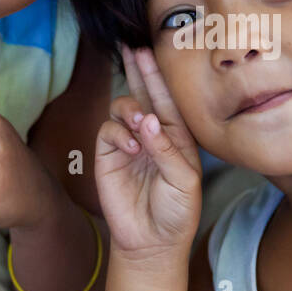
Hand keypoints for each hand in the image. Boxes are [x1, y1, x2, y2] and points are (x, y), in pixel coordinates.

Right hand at [95, 44, 201, 262]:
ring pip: (123, 107)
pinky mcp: (109, 155)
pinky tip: (131, 147)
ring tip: (140, 122)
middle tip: (132, 49)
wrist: (152, 241)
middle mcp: (152, 133)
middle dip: (138, 71)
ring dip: (131, 108)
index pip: (168, 99)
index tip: (149, 51)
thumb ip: (167, 150)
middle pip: (144, 93)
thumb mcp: (184, 181)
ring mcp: (129, 142)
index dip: (158, 75)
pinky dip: (118, 132)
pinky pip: (108, 129)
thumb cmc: (177, 211)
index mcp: (176, 135)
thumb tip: (149, 119)